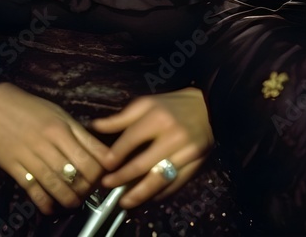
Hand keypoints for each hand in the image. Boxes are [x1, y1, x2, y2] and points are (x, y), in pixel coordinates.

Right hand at [0, 82, 115, 214]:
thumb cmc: (28, 107)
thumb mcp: (58, 113)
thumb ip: (77, 132)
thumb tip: (97, 150)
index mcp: (63, 127)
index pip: (92, 153)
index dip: (103, 168)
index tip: (105, 175)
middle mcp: (49, 142)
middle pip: (78, 171)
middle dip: (89, 187)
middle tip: (91, 192)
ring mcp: (31, 156)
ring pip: (57, 184)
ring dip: (70, 199)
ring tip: (75, 203)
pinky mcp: (14, 167)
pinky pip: (33, 189)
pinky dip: (44, 202)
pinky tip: (51, 207)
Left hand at [92, 87, 212, 208]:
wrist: (209, 106)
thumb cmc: (173, 105)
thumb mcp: (147, 103)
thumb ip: (122, 117)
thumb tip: (96, 126)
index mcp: (158, 117)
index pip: (131, 139)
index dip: (115, 154)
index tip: (104, 166)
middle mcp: (172, 135)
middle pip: (142, 164)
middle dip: (122, 179)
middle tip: (107, 186)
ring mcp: (186, 152)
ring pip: (158, 179)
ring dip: (139, 194)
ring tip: (124, 201)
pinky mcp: (196, 164)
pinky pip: (174, 184)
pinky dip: (159, 194)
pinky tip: (147, 198)